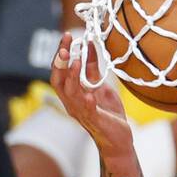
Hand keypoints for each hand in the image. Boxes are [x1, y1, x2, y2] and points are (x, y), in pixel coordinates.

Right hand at [50, 33, 131, 155]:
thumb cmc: (107, 113)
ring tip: (76, 62)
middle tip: (64, 47)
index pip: (59, 71)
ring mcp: (81, 112)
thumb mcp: (100, 86)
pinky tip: (89, 94)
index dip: (61, 54)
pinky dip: (87, 102)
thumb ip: (92, 68)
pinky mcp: (95, 120)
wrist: (118, 139)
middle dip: (60, 63)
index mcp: (72, 93)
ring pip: (70, 94)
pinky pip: (87, 111)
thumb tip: (89, 45)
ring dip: (72, 77)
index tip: (66, 37)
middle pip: (58, 81)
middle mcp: (71, 102)